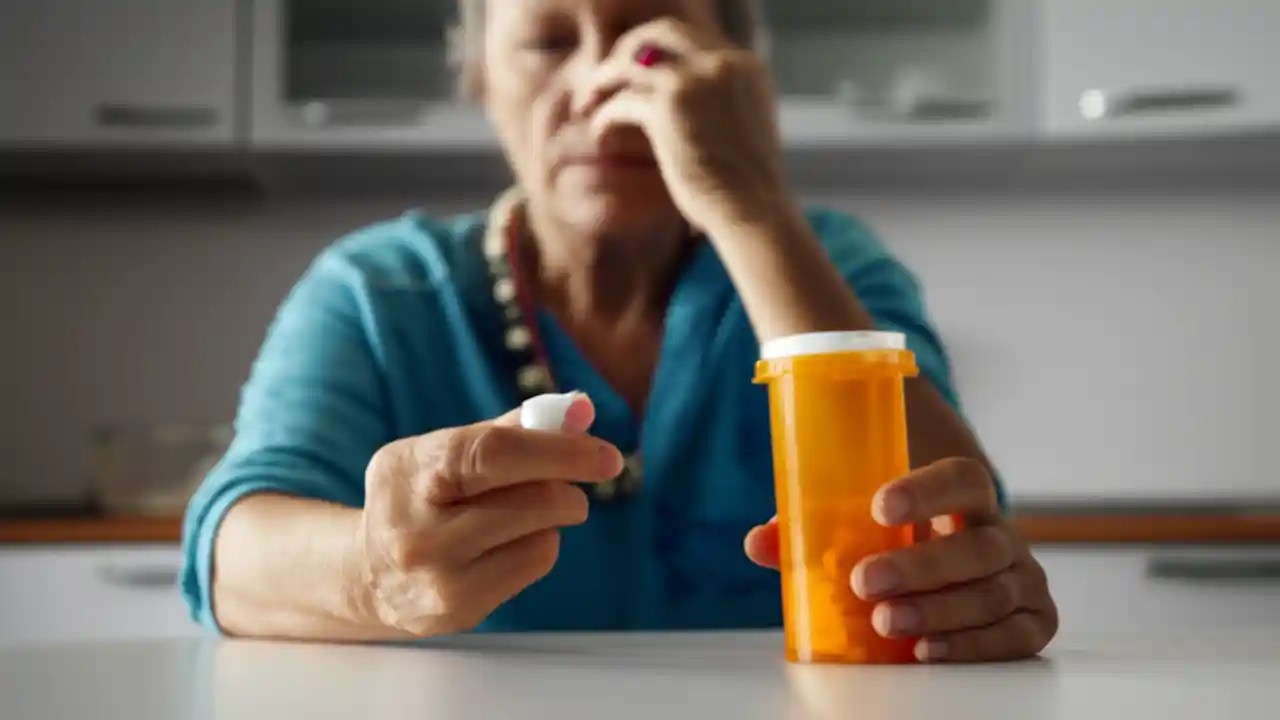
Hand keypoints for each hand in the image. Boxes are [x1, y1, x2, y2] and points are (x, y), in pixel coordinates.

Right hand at [354, 397, 623, 636]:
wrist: (367, 570)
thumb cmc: (424, 493)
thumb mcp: (449, 449)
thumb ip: (514, 427)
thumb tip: (581, 409)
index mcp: (409, 469)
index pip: (495, 453)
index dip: (559, 450)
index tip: (607, 456)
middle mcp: (416, 526)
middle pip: (532, 500)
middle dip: (569, 485)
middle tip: (572, 483)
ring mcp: (436, 576)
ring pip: (541, 534)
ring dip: (553, 516)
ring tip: (526, 511)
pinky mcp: (459, 609)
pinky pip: (534, 563)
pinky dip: (538, 545)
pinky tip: (508, 544)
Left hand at [587, 18, 792, 235]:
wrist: (755, 213)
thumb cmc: (749, 189)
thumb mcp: (743, 132)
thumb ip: (720, 106)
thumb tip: (684, 110)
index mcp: (745, 68)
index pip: (694, 38)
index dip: (659, 51)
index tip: (636, 74)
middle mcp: (721, 64)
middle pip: (661, 31)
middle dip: (627, 50)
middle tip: (606, 79)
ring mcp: (694, 81)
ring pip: (629, 62)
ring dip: (602, 81)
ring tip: (586, 105)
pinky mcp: (667, 108)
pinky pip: (619, 102)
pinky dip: (603, 117)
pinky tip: (601, 138)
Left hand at [745, 458, 1058, 662]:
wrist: (952, 557)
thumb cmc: (899, 537)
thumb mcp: (860, 523)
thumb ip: (810, 528)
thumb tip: (758, 542)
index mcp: (966, 496)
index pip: (962, 479)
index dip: (927, 491)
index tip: (881, 506)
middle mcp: (1001, 533)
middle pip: (977, 546)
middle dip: (920, 567)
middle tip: (864, 581)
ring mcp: (1022, 577)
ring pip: (992, 593)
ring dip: (938, 611)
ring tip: (885, 623)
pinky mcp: (1033, 619)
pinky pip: (1018, 637)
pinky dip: (975, 647)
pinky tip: (929, 652)